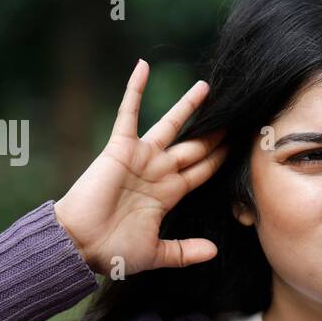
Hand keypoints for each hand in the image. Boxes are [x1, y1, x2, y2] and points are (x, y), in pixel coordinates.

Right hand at [53, 59, 228, 275]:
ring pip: (170, 125)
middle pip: (195, 146)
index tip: (241, 143)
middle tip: (238, 111)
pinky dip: (135, 89)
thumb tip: (214, 252)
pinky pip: (128, 113)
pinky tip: (143, 66)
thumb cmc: (113, 251)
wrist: (80, 245)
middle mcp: (158, 172)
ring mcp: (141, 158)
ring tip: (207, 86)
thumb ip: (184, 251)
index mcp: (169, 194)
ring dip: (188, 106)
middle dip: (216, 132)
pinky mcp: (120, 148)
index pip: (202, 171)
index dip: (221, 158)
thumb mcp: (157, 254)